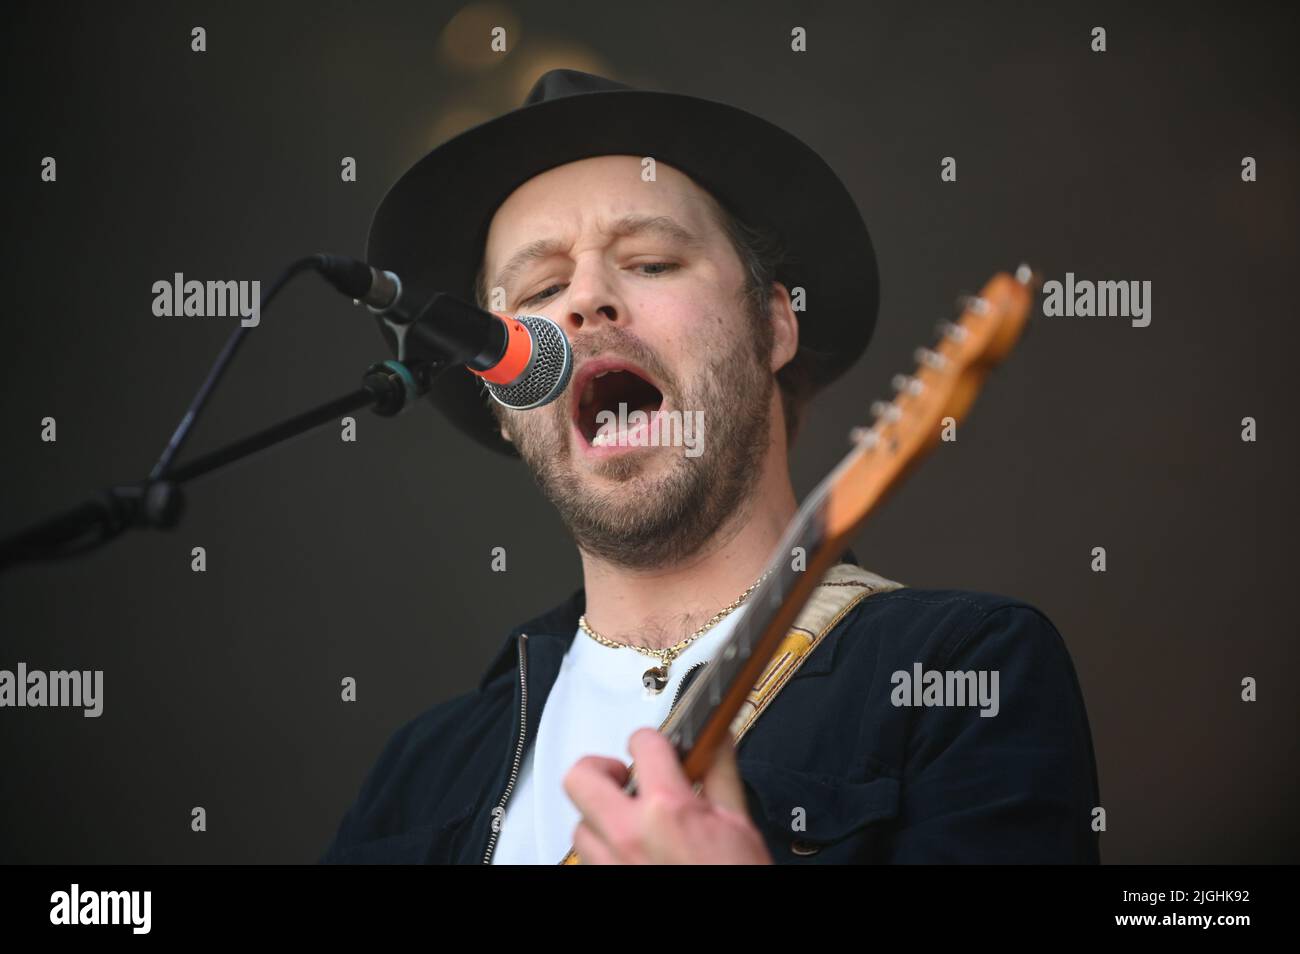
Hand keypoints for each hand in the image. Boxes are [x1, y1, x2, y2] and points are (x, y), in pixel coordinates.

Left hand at [563, 727, 773, 863]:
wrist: (730, 939)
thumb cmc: (735, 880)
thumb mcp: (739, 825)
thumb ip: (722, 774)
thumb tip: (719, 741)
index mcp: (667, 809)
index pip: (642, 743)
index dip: (652, 739)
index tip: (660, 747)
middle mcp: (629, 834)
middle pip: (581, 776)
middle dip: (601, 768)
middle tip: (624, 775)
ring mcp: (612, 864)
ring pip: (579, 823)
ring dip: (602, 815)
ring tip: (631, 819)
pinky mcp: (606, 884)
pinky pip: (587, 859)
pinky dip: (604, 849)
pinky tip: (631, 851)